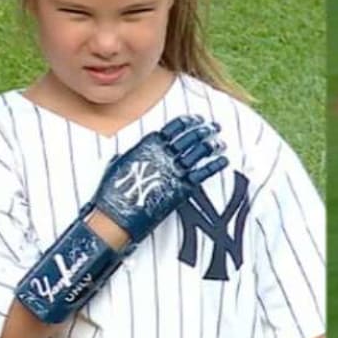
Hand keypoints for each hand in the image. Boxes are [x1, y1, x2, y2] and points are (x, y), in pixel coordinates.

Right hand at [88, 115, 227, 244]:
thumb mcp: (117, 164)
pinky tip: (224, 160)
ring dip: (212, 144)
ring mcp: (174, 170)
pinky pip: (203, 172)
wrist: (116, 218)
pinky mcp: (181, 188)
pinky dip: (215, 164)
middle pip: (190, 136)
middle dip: (204, 129)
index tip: (196, 118)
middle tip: (214, 126)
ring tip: (220, 142)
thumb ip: (130, 154)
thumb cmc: (113, 193)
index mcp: (148, 145)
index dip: (187, 121)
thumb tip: (130, 150)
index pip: (173, 127)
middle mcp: (163, 154)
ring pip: (199, 151)